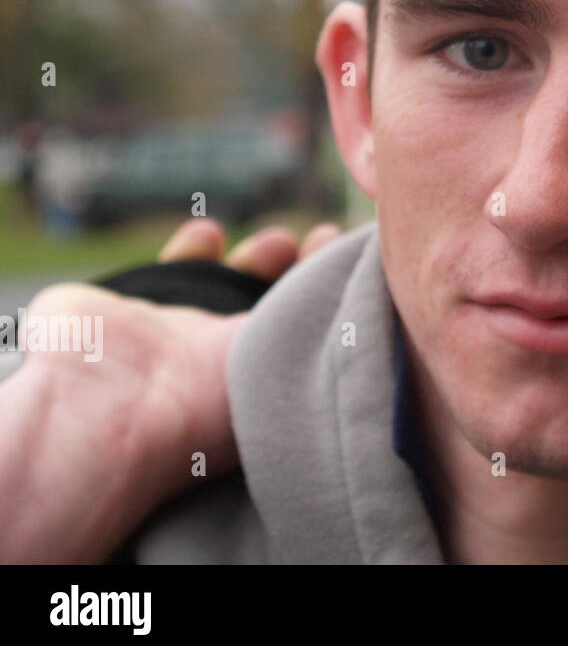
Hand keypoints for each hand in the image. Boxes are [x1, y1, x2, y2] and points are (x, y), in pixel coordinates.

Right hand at [0, 219, 339, 563]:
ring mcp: (177, 337)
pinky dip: (194, 247)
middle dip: (300, 267)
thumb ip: (336, 319)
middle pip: (276, 305)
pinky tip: (208, 234)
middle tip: (319, 241)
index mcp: (265, 388)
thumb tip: (383, 274)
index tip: (354, 250)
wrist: (106, 412)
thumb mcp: (292, 361)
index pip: (313, 333)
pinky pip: (172, 271)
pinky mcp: (132, 311)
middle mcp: (223, 364)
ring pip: (230, 283)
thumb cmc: (209, 401)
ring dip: (257, 254)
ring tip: (274, 245)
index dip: (338, 290)